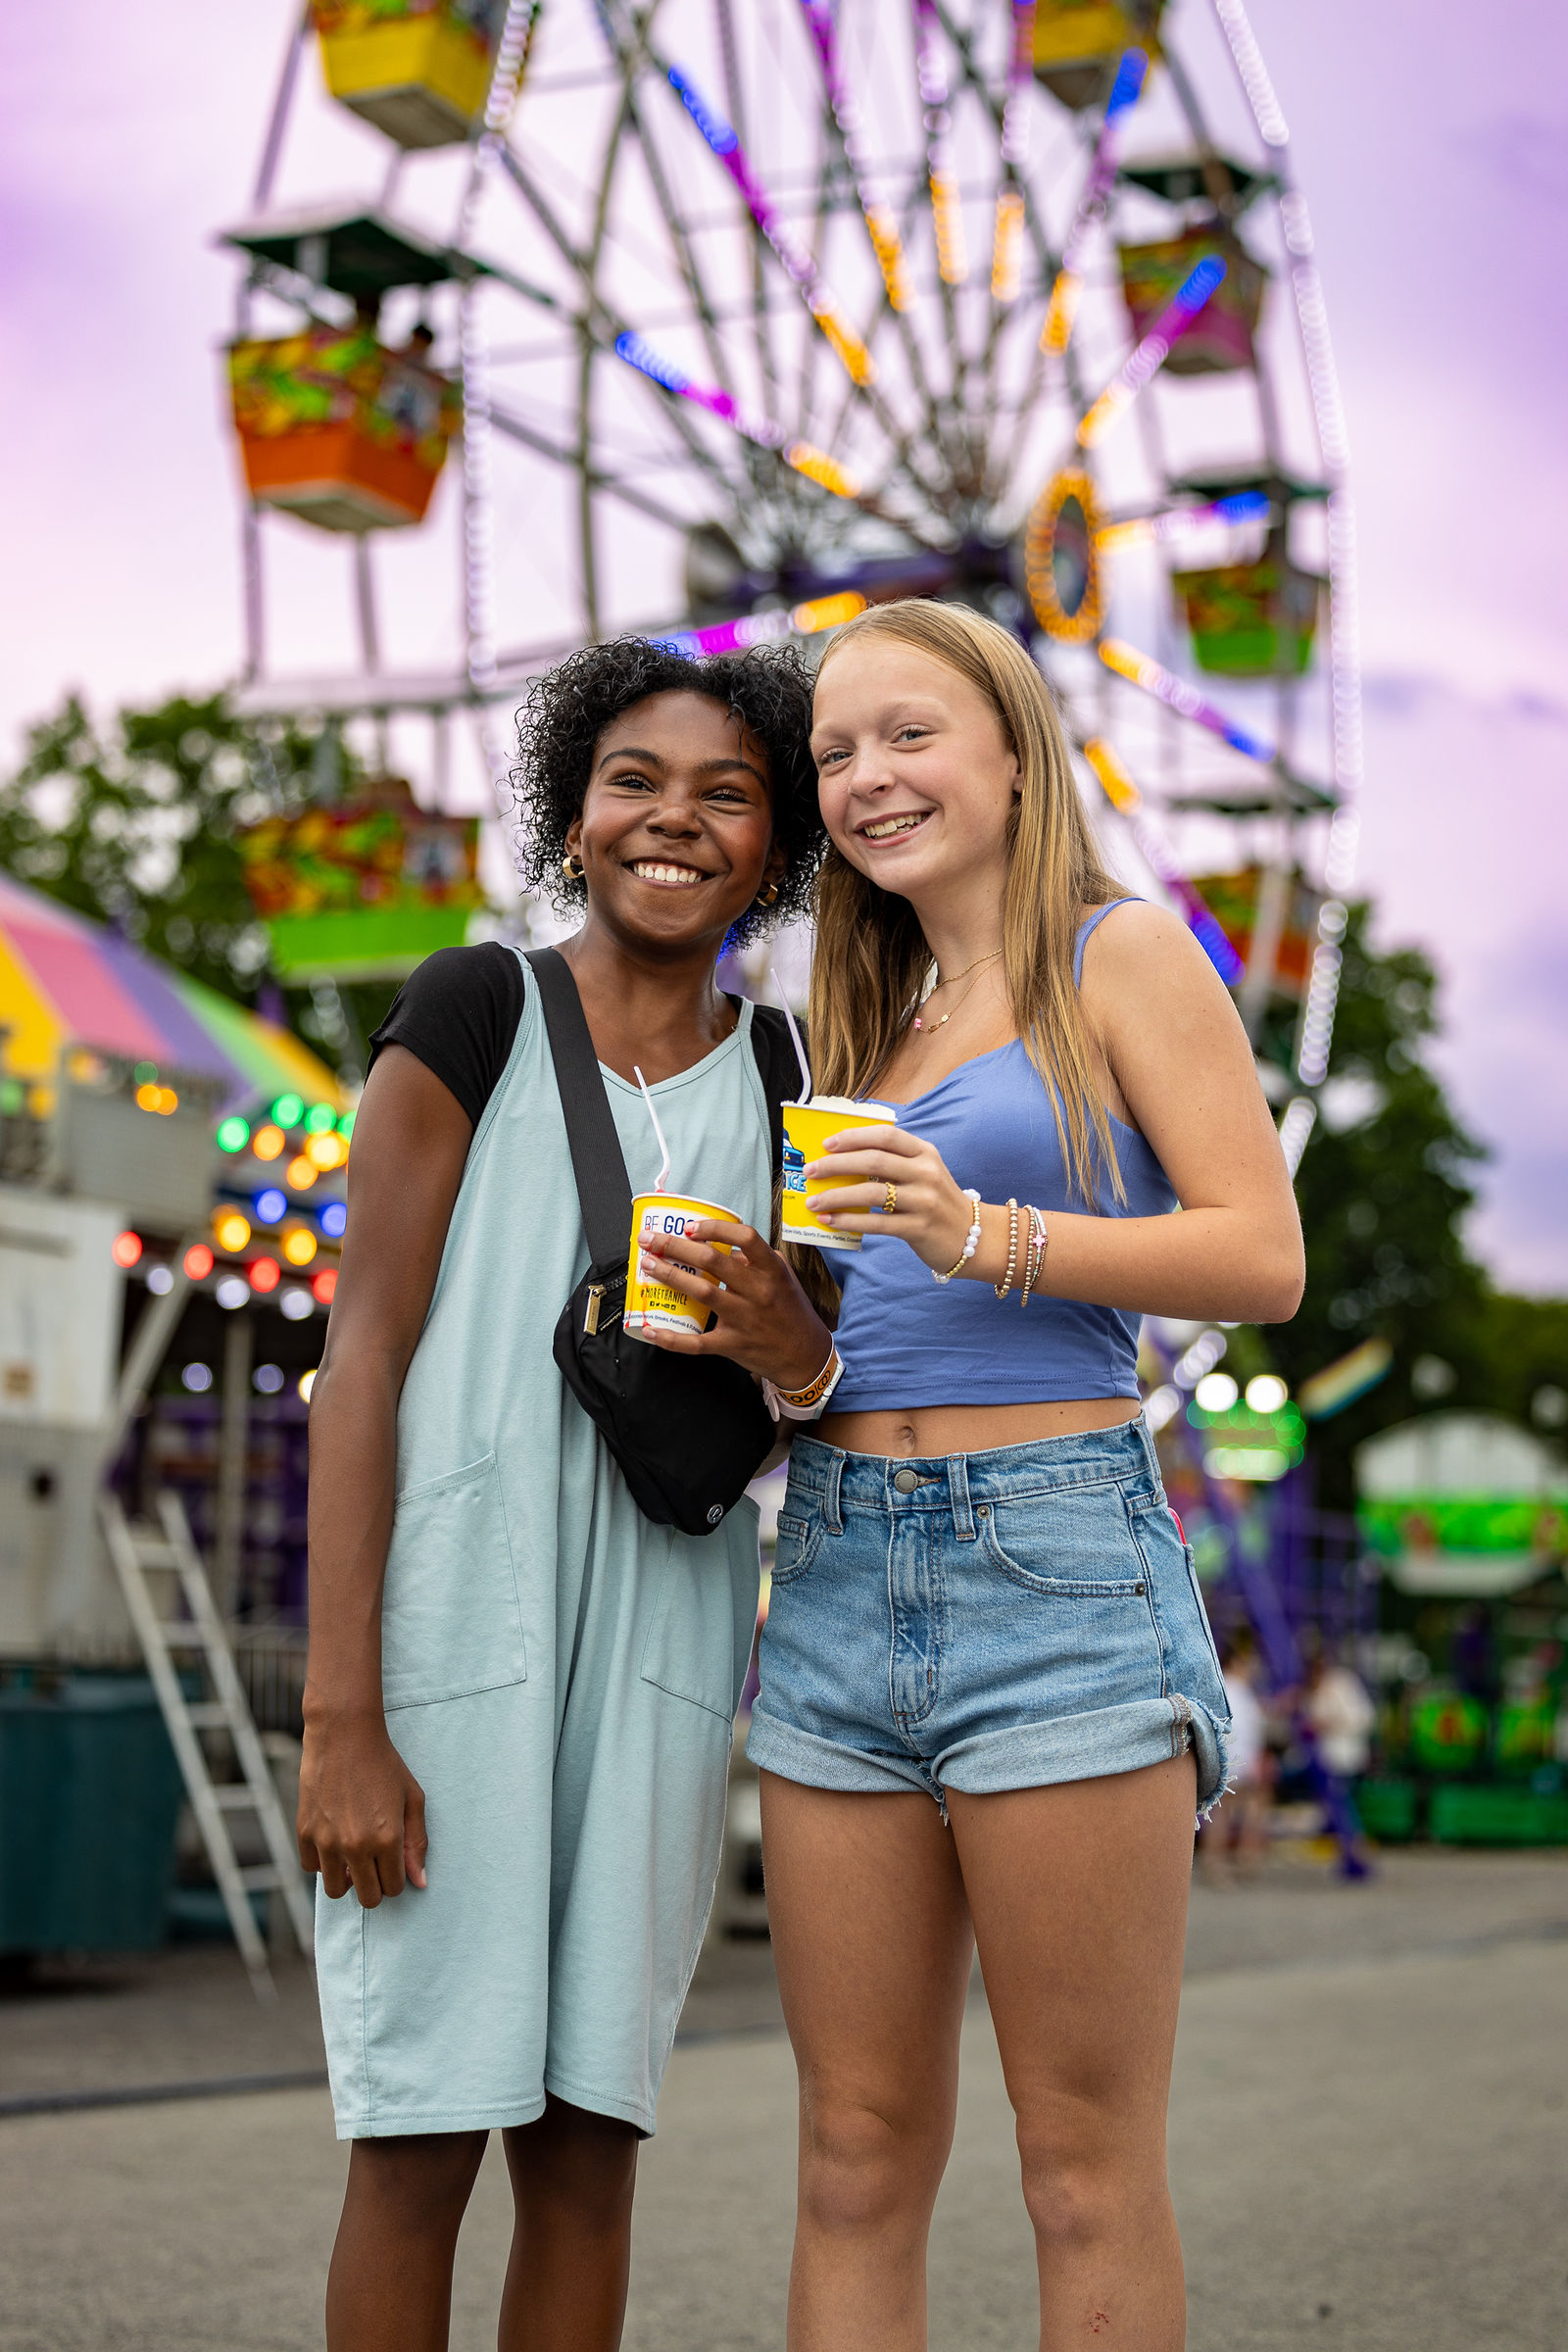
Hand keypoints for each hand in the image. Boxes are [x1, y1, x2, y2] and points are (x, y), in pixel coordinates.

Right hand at [297, 1707, 427, 1906]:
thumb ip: (418, 1843)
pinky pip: (311, 1868)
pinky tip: (333, 1839)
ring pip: (336, 1891)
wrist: (344, 1735)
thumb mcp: (412, 1799)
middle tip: (374, 1862)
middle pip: (367, 1898)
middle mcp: (356, 1846)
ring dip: (347, 1878)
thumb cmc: (384, 1765)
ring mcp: (327, 1841)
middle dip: (375, 1885)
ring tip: (353, 1854)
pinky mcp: (304, 1832)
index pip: (394, 1888)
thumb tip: (420, 1882)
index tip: (393, 1861)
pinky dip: (322, 1861)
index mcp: (387, 1839)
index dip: (396, 1878)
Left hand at [635, 1217, 832, 1387]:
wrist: (806, 1356)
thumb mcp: (784, 1278)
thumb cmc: (792, 1313)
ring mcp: (744, 1319)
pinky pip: (697, 1342)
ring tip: (648, 1265)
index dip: (714, 1228)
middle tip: (650, 1240)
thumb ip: (757, 1260)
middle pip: (712, 1260)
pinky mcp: (732, 1344)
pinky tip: (651, 1330)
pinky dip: (672, 1337)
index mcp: (771, 1270)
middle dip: (675, 1246)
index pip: (744, 1237)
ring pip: (701, 1292)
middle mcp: (758, 1291)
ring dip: (670, 1276)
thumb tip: (725, 1247)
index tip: (690, 1228)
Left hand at [807, 1124, 976, 1274]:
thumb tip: (841, 1162)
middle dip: (836, 1165)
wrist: (972, 1237)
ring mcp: (924, 1201)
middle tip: (810, 1171)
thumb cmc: (936, 1202)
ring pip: (871, 1193)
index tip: (826, 1143)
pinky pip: (877, 1222)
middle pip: (873, 1161)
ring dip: (836, 1196)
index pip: (885, 1136)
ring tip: (813, 1202)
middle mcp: (926, 1172)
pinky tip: (831, 1221)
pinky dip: (849, 1220)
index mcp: (925, 1152)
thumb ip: (892, 1164)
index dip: (853, 1137)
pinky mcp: (919, 1228)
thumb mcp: (922, 1173)